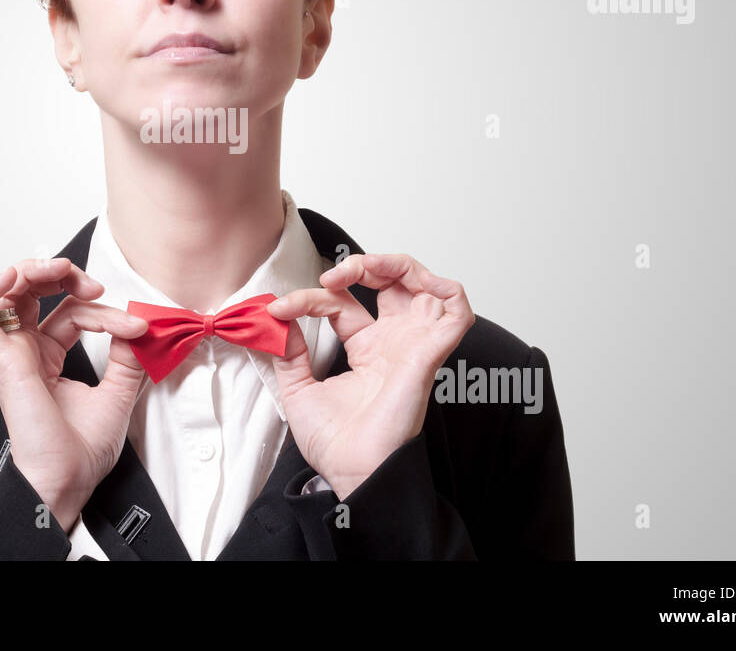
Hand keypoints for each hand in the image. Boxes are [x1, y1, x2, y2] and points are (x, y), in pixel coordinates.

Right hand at [0, 257, 149, 529]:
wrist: (67, 479)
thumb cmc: (82, 450)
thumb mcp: (118, 393)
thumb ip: (128, 358)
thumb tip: (139, 326)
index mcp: (49, 357)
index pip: (73, 313)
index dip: (106, 313)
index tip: (137, 326)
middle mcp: (27, 352)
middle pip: (32, 292)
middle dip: (61, 274)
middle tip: (92, 283)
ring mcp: (11, 354)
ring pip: (5, 294)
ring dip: (31, 270)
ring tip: (60, 268)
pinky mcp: (1, 361)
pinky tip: (16, 277)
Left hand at [266, 253, 474, 499]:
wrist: (351, 471)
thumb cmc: (334, 443)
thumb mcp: (297, 389)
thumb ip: (290, 353)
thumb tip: (279, 320)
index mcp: (366, 350)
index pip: (342, 304)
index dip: (310, 298)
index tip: (279, 310)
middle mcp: (394, 344)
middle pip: (393, 284)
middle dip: (364, 265)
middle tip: (332, 275)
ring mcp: (414, 347)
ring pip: (426, 287)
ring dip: (398, 264)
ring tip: (364, 267)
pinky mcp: (429, 355)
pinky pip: (457, 312)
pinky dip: (445, 288)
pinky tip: (417, 281)